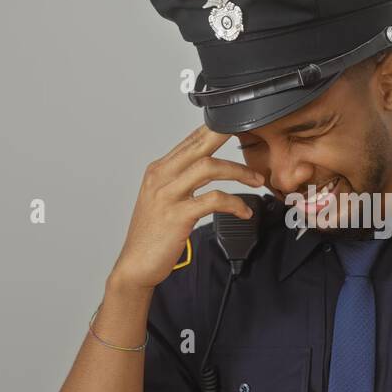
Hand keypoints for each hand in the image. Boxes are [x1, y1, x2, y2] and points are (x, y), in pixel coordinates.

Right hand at [109, 124, 263, 290]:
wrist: (136, 265)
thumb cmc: (152, 234)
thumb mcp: (162, 199)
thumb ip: (180, 180)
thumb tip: (205, 166)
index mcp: (159, 171)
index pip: (190, 141)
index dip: (215, 130)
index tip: (238, 127)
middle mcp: (161, 178)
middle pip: (198, 146)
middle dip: (227, 136)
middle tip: (252, 134)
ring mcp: (168, 196)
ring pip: (208, 167)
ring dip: (238, 171)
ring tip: (256, 180)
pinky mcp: (177, 216)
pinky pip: (213, 200)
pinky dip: (234, 203)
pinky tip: (244, 210)